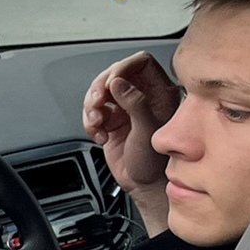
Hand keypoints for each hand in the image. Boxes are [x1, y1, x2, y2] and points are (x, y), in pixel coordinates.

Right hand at [82, 51, 177, 235]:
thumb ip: (134, 102)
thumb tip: (118, 82)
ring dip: (92, 106)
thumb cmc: (156, 163)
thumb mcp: (147, 129)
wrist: (144, 186)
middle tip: (97, 102)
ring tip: (96, 122)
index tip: (112, 83)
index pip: (141, 63)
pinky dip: (89, 121)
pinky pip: (93, 111)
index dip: (123, 68)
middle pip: (115, 74)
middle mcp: (142, 96)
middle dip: (100, 88)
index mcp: (159, 92)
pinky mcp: (111, 121)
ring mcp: (125, 108)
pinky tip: (98, 134)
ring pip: (100, 91)